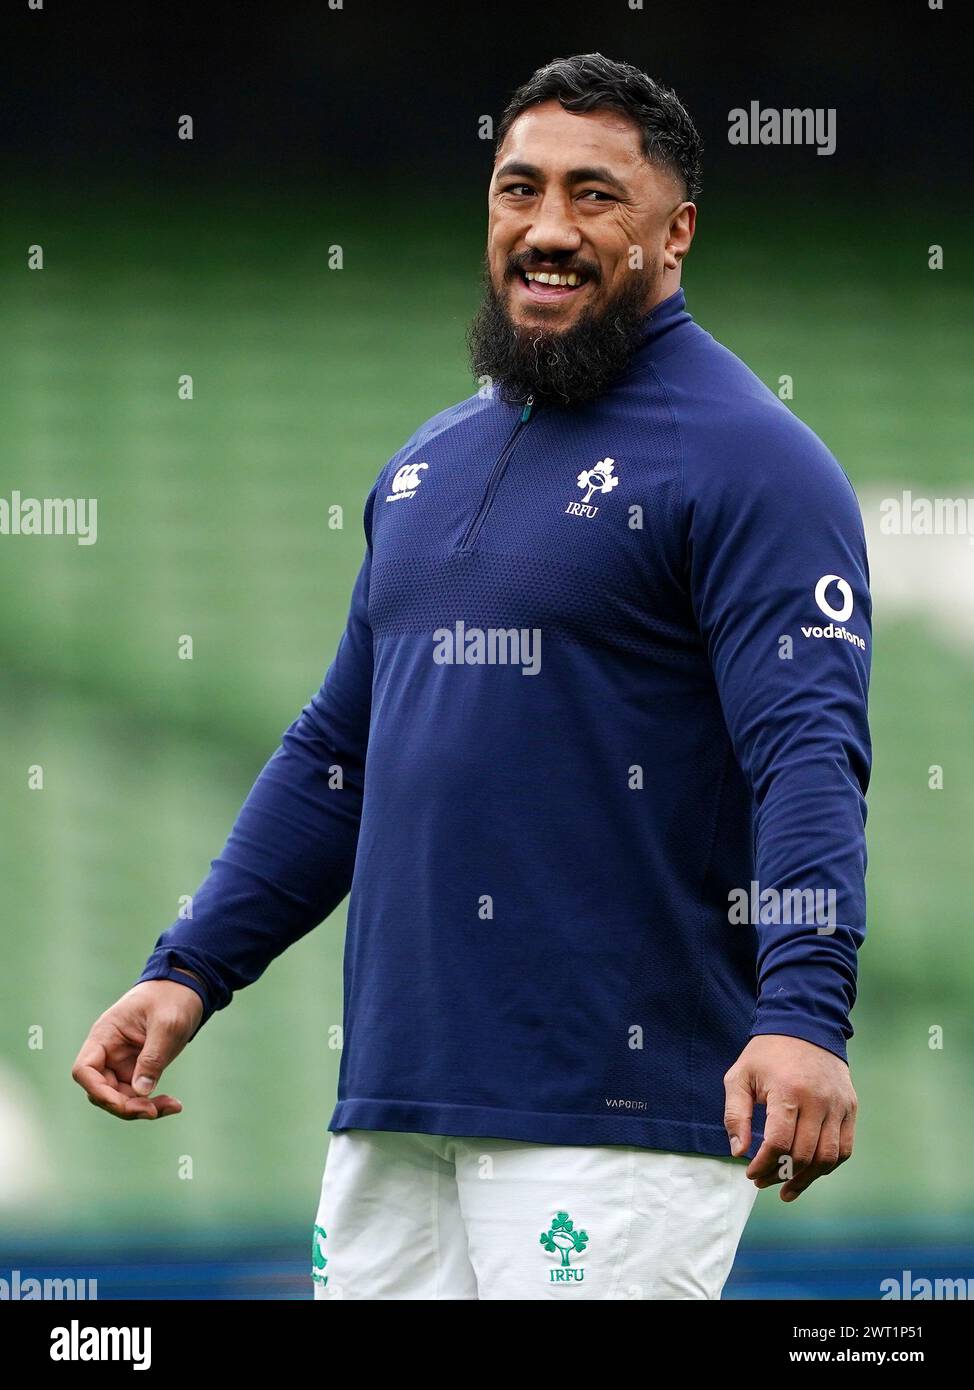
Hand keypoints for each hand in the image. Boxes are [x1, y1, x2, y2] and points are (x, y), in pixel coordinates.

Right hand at [71, 979, 203, 1119]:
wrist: (187, 989)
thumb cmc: (172, 998)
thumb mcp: (167, 1024)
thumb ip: (153, 1056)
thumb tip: (140, 1091)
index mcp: (105, 1035)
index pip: (85, 1070)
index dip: (97, 1090)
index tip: (121, 1102)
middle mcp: (108, 1052)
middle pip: (101, 1090)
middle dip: (124, 1105)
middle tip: (153, 1110)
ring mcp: (122, 1063)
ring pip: (119, 1098)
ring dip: (141, 1108)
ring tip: (172, 1106)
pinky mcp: (138, 1070)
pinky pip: (137, 1095)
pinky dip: (152, 1103)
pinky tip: (174, 1105)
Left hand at [723, 1033, 857, 1201]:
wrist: (805, 1025)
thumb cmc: (767, 1054)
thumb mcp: (740, 1076)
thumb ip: (735, 1115)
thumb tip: (740, 1152)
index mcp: (788, 1092)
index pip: (779, 1143)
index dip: (763, 1165)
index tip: (750, 1173)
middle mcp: (818, 1101)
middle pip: (803, 1155)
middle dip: (780, 1175)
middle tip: (763, 1181)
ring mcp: (838, 1105)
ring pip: (828, 1158)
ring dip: (806, 1179)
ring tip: (786, 1188)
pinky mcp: (850, 1107)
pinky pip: (844, 1148)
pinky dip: (828, 1166)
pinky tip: (810, 1173)